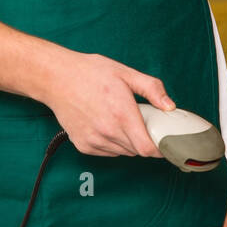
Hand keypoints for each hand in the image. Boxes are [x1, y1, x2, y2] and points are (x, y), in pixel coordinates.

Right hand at [39, 50, 169, 157]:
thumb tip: (170, 106)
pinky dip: (113, 143)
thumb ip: (152, 89)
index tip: (163, 141)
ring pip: (123, 152)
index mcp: (122, 114)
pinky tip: (107, 125)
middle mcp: (108, 131)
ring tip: (121, 120)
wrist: (56, 78)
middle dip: (145, 140)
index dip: (159, 148)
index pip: (147, 149)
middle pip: (137, 151)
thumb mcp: (126, 73)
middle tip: (142, 122)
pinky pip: (107, 152)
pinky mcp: (83, 145)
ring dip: (129, 142)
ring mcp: (94, 140)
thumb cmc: (90, 73)